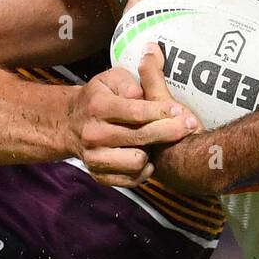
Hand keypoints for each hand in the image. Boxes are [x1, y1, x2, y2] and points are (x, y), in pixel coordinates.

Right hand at [65, 49, 197, 187]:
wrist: (69, 125)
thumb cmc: (98, 98)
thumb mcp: (109, 79)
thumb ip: (127, 81)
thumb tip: (139, 93)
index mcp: (98, 107)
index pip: (136, 112)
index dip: (161, 111)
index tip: (179, 110)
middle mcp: (94, 134)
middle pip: (141, 137)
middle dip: (170, 131)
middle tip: (189, 126)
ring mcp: (95, 157)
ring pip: (138, 161)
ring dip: (153, 151)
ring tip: (157, 141)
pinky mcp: (99, 175)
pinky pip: (131, 179)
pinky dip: (144, 170)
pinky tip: (148, 157)